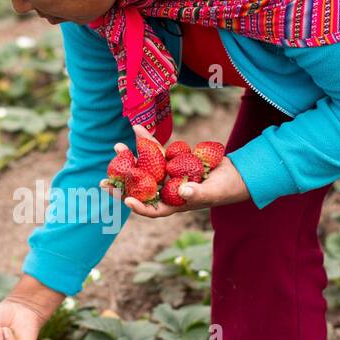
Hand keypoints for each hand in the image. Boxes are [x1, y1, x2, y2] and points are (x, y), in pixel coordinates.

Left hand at [99, 125, 249, 217]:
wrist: (236, 173)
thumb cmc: (226, 189)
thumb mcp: (213, 192)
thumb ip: (197, 193)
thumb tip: (182, 190)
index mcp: (175, 204)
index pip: (153, 210)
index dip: (139, 206)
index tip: (126, 201)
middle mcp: (168, 191)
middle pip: (141, 189)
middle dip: (123, 184)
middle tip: (104, 181)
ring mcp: (169, 176)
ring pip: (145, 168)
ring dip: (131, 158)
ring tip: (117, 148)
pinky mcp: (173, 161)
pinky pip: (157, 152)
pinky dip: (148, 142)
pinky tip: (137, 129)